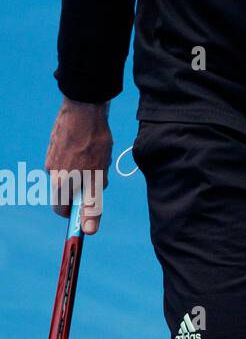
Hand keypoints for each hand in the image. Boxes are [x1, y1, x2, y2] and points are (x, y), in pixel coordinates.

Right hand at [44, 97, 111, 233]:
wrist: (84, 107)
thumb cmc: (93, 143)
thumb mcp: (98, 177)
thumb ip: (92, 205)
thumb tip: (89, 231)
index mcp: (60, 183)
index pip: (62, 210)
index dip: (76, 213)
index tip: (89, 210)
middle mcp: (51, 171)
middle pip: (70, 190)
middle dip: (86, 187)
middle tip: (101, 174)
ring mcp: (52, 156)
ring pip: (73, 172)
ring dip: (87, 170)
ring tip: (100, 155)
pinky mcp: (57, 143)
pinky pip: (72, 157)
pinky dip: (84, 156)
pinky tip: (94, 144)